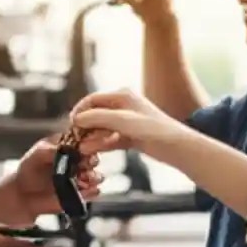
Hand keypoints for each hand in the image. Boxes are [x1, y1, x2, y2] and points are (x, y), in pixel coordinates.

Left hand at [0, 138, 103, 223]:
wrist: (19, 199)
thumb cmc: (26, 173)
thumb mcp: (36, 155)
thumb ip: (53, 150)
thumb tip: (71, 149)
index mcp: (65, 145)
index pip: (84, 138)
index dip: (88, 141)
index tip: (84, 147)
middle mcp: (75, 160)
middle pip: (94, 156)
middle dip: (92, 160)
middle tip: (85, 165)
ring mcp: (78, 178)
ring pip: (96, 175)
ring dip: (94, 177)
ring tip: (83, 179)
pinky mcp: (79, 194)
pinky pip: (93, 192)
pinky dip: (92, 191)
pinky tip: (84, 190)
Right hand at [70, 88, 188, 160]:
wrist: (176, 146)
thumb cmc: (153, 128)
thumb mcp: (121, 120)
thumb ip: (97, 118)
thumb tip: (77, 118)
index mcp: (123, 95)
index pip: (93, 99)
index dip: (80, 111)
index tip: (71, 124)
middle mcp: (124, 106)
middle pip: (96, 115)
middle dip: (85, 127)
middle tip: (75, 139)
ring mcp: (128, 122)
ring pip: (103, 129)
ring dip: (92, 138)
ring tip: (82, 148)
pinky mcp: (131, 136)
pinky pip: (111, 139)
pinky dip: (102, 144)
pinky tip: (93, 151)